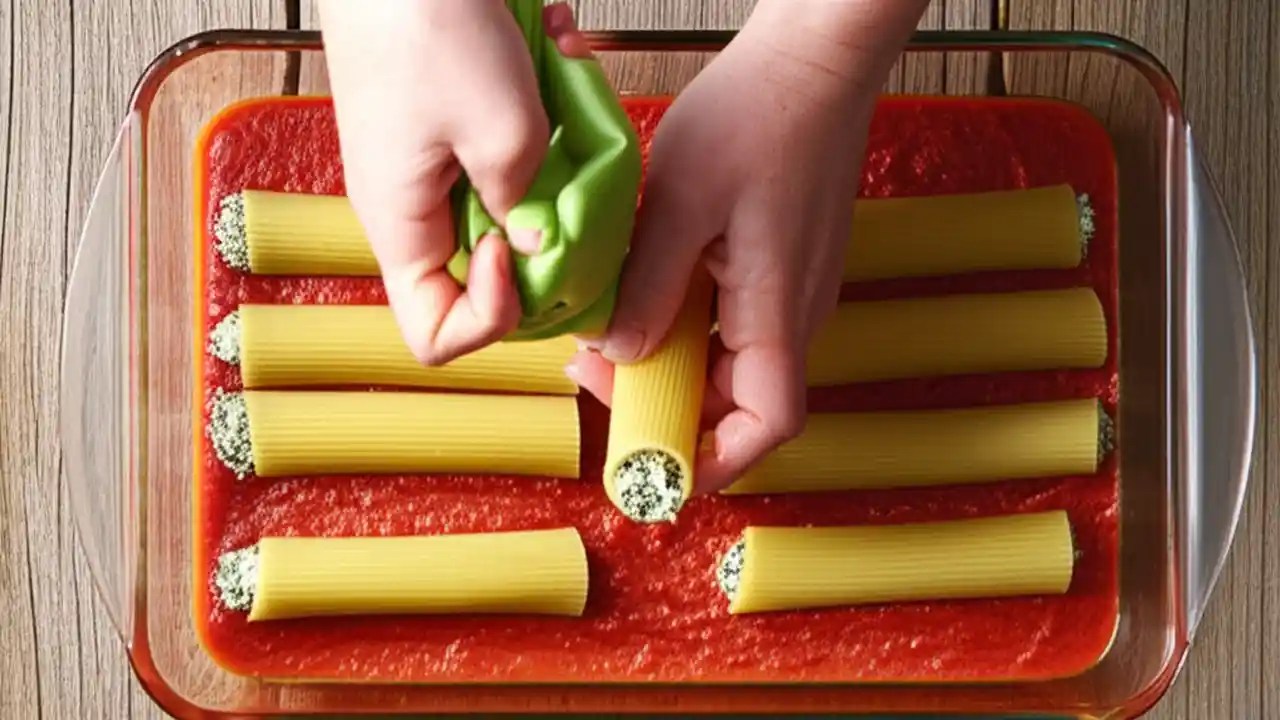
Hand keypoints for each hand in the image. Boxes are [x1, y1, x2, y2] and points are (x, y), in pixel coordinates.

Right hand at [320, 1, 588, 364]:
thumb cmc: (425, 21)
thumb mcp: (504, 128)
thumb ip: (529, 203)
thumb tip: (543, 243)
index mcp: (400, 226)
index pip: (436, 334)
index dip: (494, 317)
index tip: (524, 256)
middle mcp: (406, 209)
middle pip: (473, 282)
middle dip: (533, 249)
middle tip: (567, 200)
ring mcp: (424, 169)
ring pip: (495, 219)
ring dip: (539, 182)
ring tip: (557, 119)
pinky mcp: (443, 131)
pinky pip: (495, 162)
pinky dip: (530, 134)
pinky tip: (549, 73)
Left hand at [568, 1, 923, 492]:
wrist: (815, 60)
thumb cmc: (758, 116)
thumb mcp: (679, 204)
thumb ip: (647, 289)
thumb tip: (617, 351)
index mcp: (778, 310)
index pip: (766, 424)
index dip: (716, 460)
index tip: (656, 465)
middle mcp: (796, 311)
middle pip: (738, 400)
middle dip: (668, 403)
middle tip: (601, 372)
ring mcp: (793, 289)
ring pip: (732, 361)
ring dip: (673, 359)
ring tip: (615, 325)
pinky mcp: (782, 264)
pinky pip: (735, 321)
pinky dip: (688, 323)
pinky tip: (650, 286)